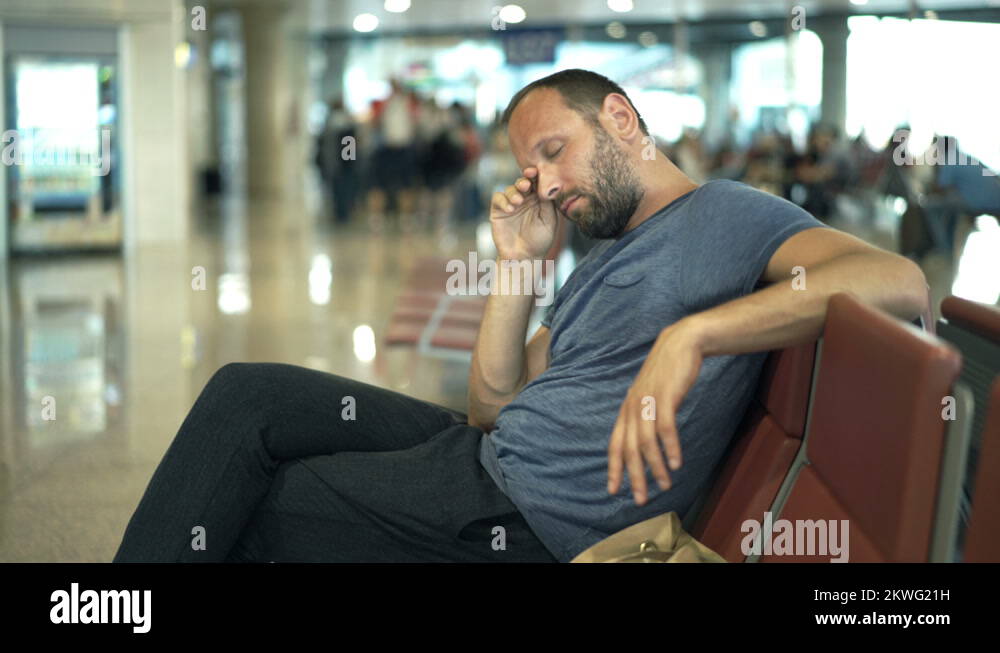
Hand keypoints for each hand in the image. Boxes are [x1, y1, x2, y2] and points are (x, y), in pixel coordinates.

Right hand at [490, 167, 557, 261]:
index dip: (536, 174)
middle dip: (524, 180)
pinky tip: (510, 209)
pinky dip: (503, 200)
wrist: (523, 258)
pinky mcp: (498, 211)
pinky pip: (498, 198)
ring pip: (510, 188)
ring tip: (518, 202)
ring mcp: (511, 204)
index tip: (535, 172)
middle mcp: (525, 199)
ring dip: (514, 192)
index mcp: (539, 200)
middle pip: (523, 182)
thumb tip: (546, 185)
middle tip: (525, 184)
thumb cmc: (539, 241)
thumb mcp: (549, 221)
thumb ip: (547, 204)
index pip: (537, 182)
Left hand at [607, 320, 704, 505]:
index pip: (614, 445)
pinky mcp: (665, 396)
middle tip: (639, 500)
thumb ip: (645, 418)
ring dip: (654, 467)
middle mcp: (632, 407)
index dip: (613, 469)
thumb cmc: (667, 374)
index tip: (613, 491)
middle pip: (628, 449)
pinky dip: (670, 447)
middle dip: (634, 476)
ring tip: (665, 485)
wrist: (682, 343)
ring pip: (645, 442)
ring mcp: (648, 401)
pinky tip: (676, 462)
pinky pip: (665, 427)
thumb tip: (644, 443)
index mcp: (627, 410)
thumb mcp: (650, 397)